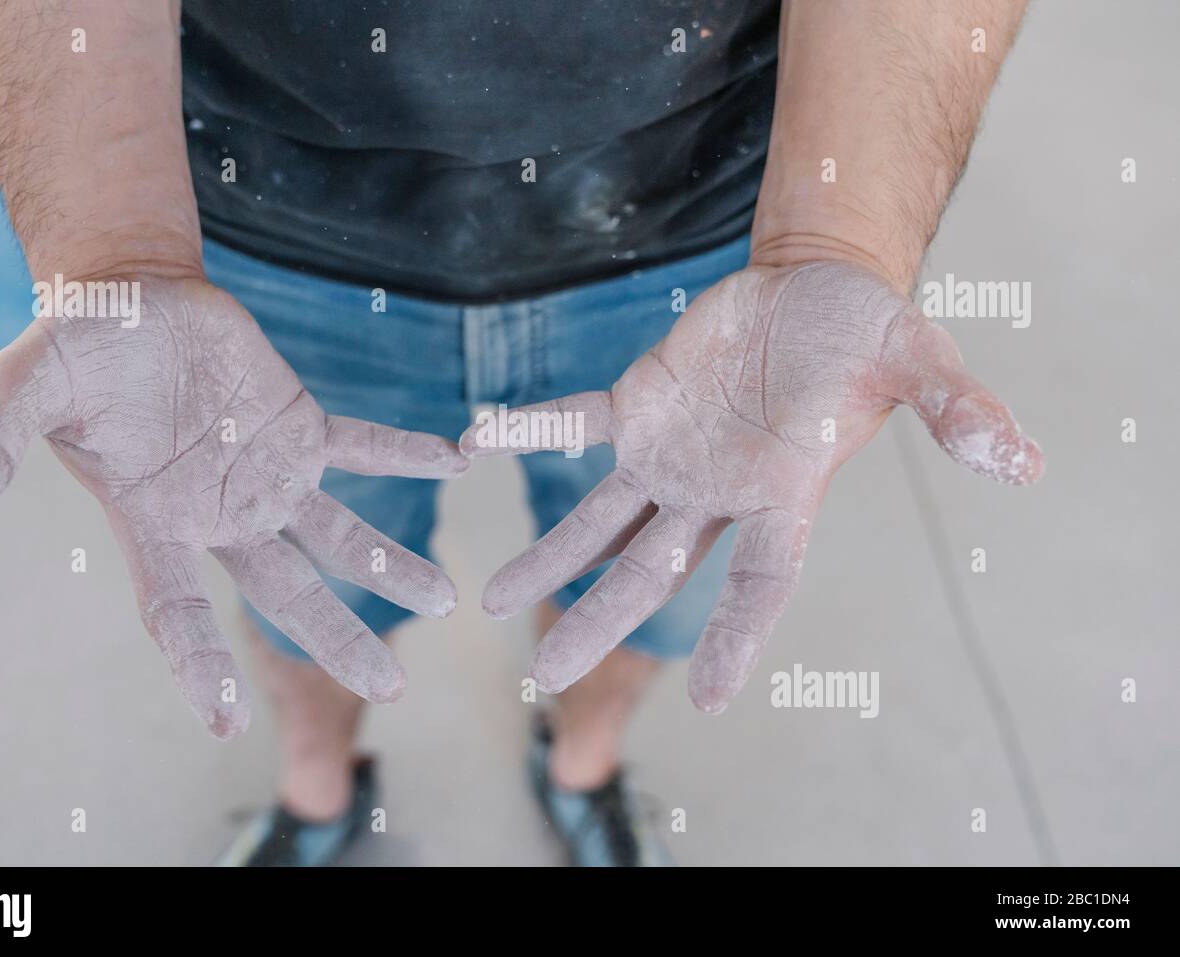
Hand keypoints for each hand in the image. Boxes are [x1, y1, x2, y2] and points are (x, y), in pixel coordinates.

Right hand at [0, 276, 467, 736]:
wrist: (129, 298)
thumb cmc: (75, 346)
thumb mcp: (27, 388)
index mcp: (154, 521)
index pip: (174, 609)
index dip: (195, 663)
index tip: (225, 720)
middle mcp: (218, 513)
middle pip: (285, 593)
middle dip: (336, 638)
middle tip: (392, 687)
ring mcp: (265, 474)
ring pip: (335, 534)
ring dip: (389, 560)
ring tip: (446, 592)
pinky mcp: (298, 426)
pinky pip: (360, 446)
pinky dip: (404, 454)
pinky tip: (454, 461)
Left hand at [460, 261, 1041, 712]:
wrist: (815, 288)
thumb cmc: (869, 334)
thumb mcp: (919, 360)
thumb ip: (957, 410)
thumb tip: (1024, 460)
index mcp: (781, 496)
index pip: (760, 582)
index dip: (737, 635)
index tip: (708, 698)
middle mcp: (716, 493)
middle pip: (649, 571)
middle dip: (597, 619)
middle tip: (541, 676)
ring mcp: (671, 454)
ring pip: (600, 519)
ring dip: (546, 553)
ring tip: (488, 596)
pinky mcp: (639, 404)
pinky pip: (575, 423)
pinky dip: (530, 429)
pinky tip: (475, 443)